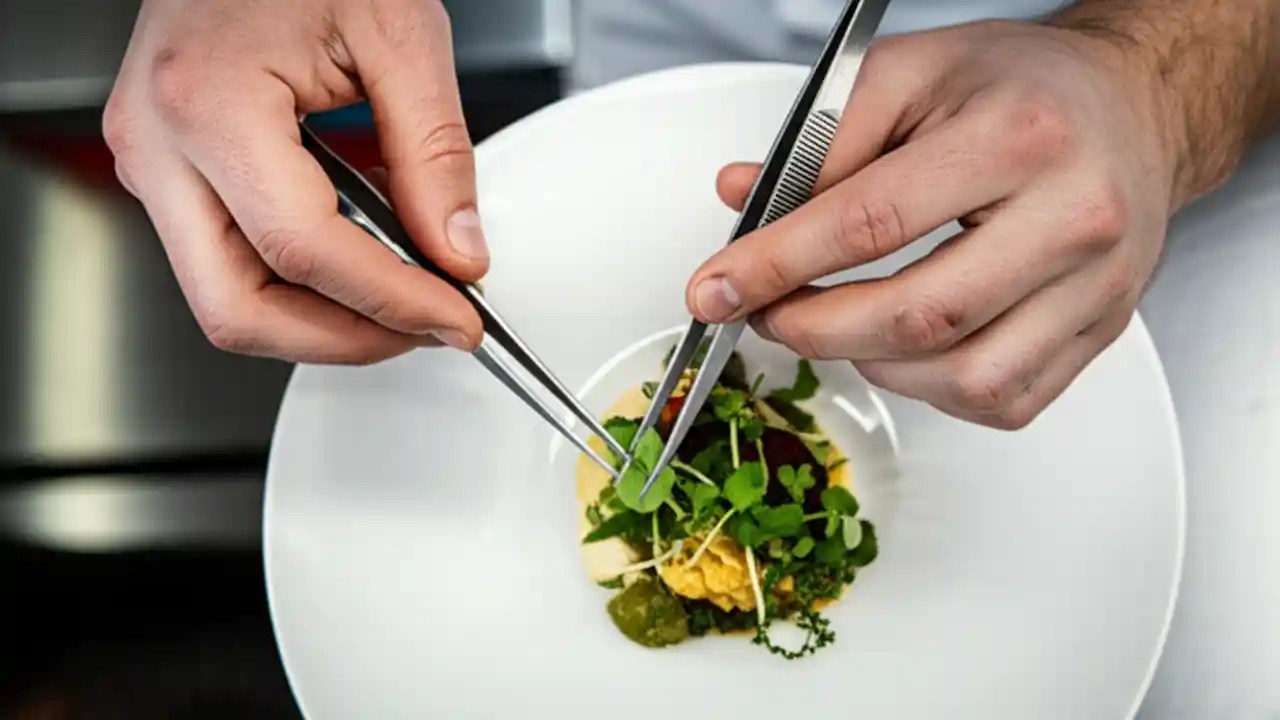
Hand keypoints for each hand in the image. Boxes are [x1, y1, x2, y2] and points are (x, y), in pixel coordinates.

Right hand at [103, 0, 485, 363]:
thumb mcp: (400, 34)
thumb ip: (435, 154)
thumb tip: (458, 254)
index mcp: (207, 101)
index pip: (304, 249)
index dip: (392, 301)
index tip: (458, 317)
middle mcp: (157, 144)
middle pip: (238, 308)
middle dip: (345, 340)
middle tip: (428, 328)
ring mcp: (152, 163)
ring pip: (228, 301)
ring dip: (324, 322)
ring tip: (406, 299)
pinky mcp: (169, 172)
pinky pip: (230, 262)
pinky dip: (302, 284)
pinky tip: (363, 265)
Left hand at [688, 20, 1178, 428]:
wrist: (1130, 108)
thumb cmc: (1026, 87)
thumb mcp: (912, 74)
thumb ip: (823, 139)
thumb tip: (745, 198)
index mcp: (1018, 138)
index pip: (871, 223)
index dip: (777, 265)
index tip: (718, 289)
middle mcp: (1072, 218)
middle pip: (917, 316)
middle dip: (814, 329)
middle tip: (767, 314)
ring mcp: (1096, 286)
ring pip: (964, 377)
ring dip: (872, 364)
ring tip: (838, 325)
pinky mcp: (1100, 331)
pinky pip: (1004, 400)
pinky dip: (933, 391)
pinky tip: (903, 350)